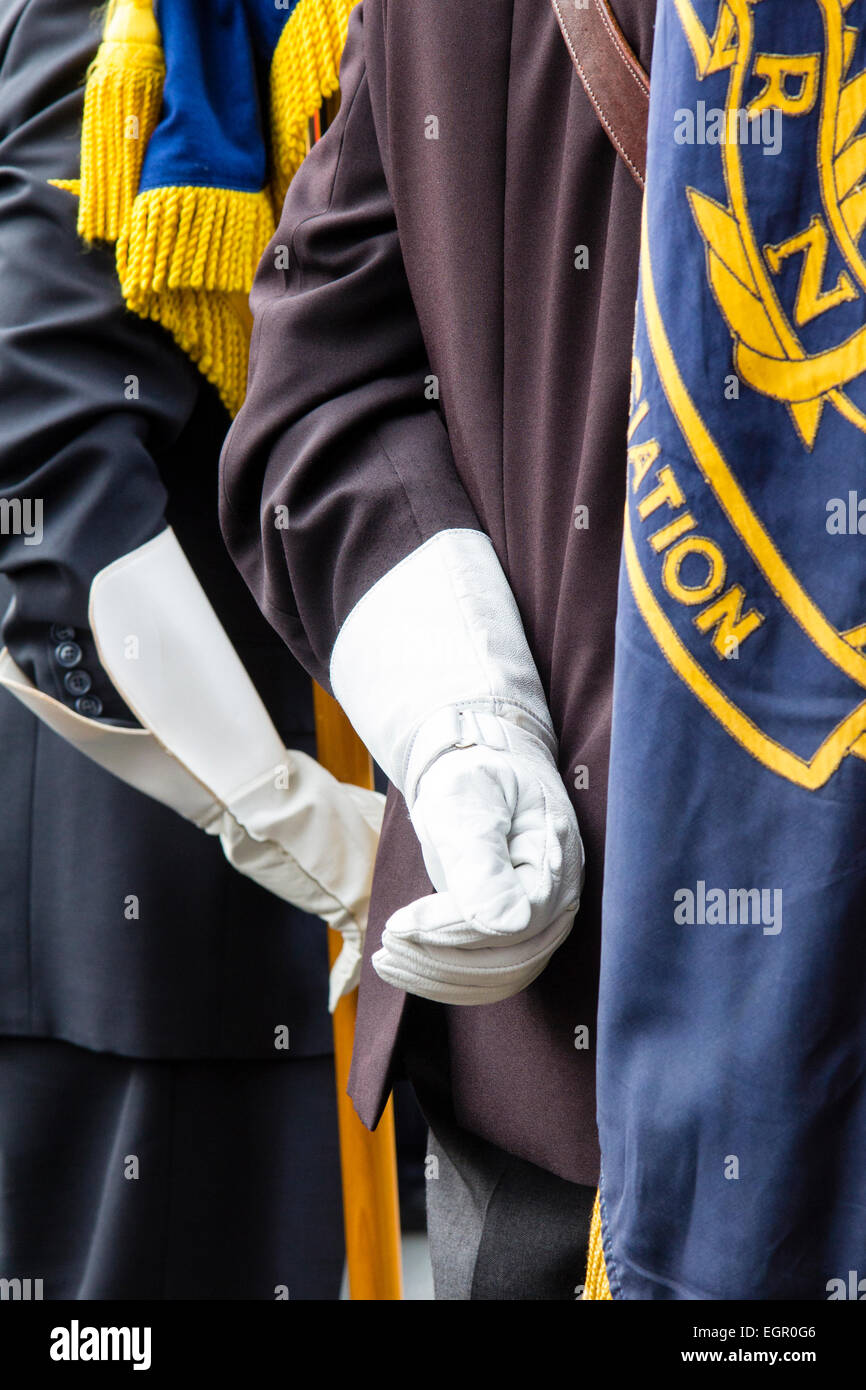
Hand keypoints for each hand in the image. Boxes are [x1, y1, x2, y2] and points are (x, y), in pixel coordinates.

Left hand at [373, 718, 581, 1003]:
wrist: (473, 775)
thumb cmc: (469, 779)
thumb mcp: (467, 803)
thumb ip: (483, 862)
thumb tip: (507, 925)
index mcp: (554, 859)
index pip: (519, 920)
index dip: (458, 929)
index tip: (403, 922)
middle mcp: (557, 899)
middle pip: (512, 958)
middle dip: (442, 957)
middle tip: (388, 941)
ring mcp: (540, 922)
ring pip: (499, 976)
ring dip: (438, 974)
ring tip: (386, 956)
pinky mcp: (516, 937)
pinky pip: (488, 976)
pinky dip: (442, 978)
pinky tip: (401, 966)